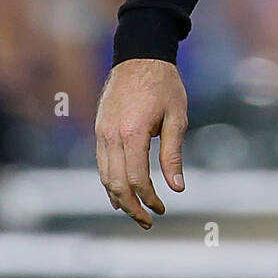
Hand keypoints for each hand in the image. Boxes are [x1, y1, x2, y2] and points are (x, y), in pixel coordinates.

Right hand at [95, 59, 187, 228]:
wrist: (140, 55)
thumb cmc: (164, 84)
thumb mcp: (176, 117)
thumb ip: (174, 154)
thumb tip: (178, 187)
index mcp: (132, 133)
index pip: (136, 179)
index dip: (149, 199)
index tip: (163, 208)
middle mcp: (111, 136)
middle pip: (116, 184)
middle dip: (131, 207)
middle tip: (148, 221)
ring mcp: (101, 133)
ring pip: (104, 176)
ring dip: (119, 198)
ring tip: (136, 212)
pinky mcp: (99, 129)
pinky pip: (102, 163)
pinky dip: (110, 181)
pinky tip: (120, 192)